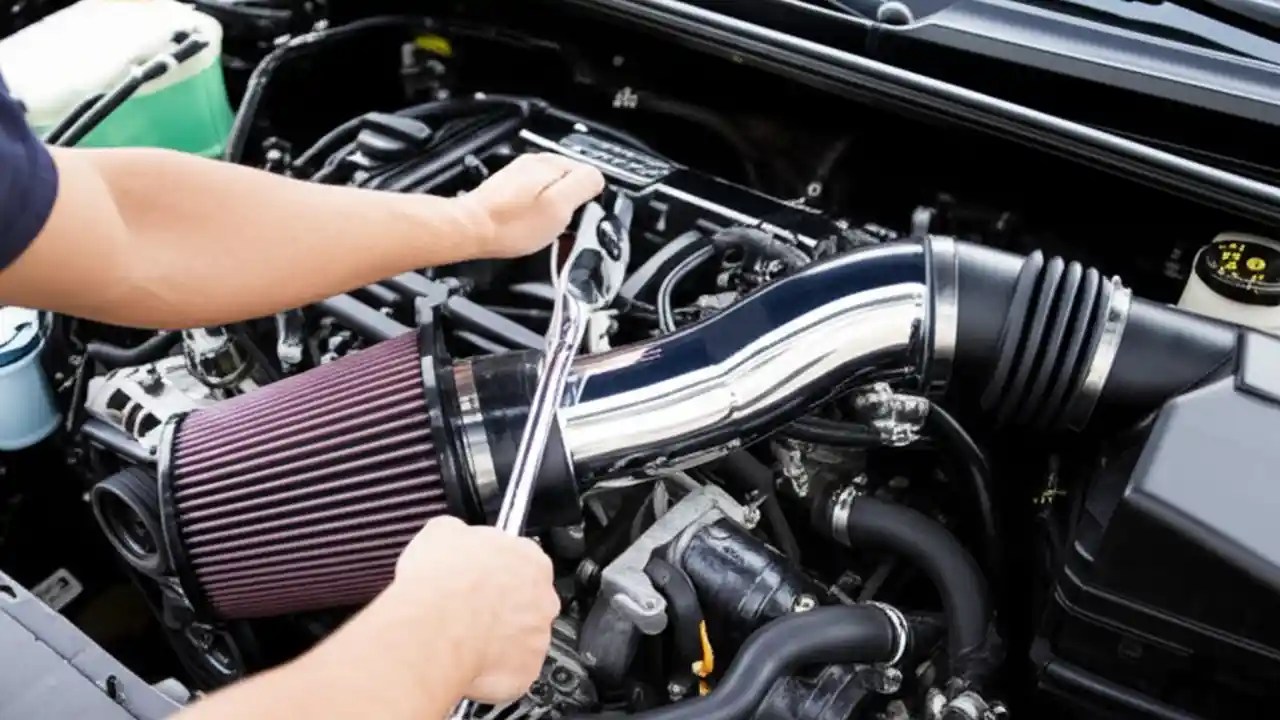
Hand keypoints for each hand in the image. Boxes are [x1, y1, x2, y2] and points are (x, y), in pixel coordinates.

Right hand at [392, 517, 559, 704]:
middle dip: (502, 606)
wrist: (434, 628)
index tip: (479, 578)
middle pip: (527, 601)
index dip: (496, 571)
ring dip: (499, 639)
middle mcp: (543, 598)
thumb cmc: (440, 583)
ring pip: (521, 638)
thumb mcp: (441, 531)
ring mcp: (538, 636)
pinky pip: (511, 672)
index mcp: (530, 558)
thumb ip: (462, 533)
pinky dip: (493, 670)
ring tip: (464, 639)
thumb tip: (456, 536)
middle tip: (469, 610)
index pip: (522, 562)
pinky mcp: (527, 671)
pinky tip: (468, 661)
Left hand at [459, 153, 605, 258]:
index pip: (589, 174)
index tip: (577, 218)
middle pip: (571, 182)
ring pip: (553, 190)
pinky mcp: (509, 187)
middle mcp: (535, 163)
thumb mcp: (559, 207)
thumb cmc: (512, 224)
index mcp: (551, 164)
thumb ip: (584, 186)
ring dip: (554, 209)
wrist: (470, 230)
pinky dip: (538, 211)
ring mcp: (521, 174)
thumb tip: (597, 178)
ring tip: (543, 227)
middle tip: (559, 226)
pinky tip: (529, 224)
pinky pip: (536, 196)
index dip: (588, 200)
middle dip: (570, 205)